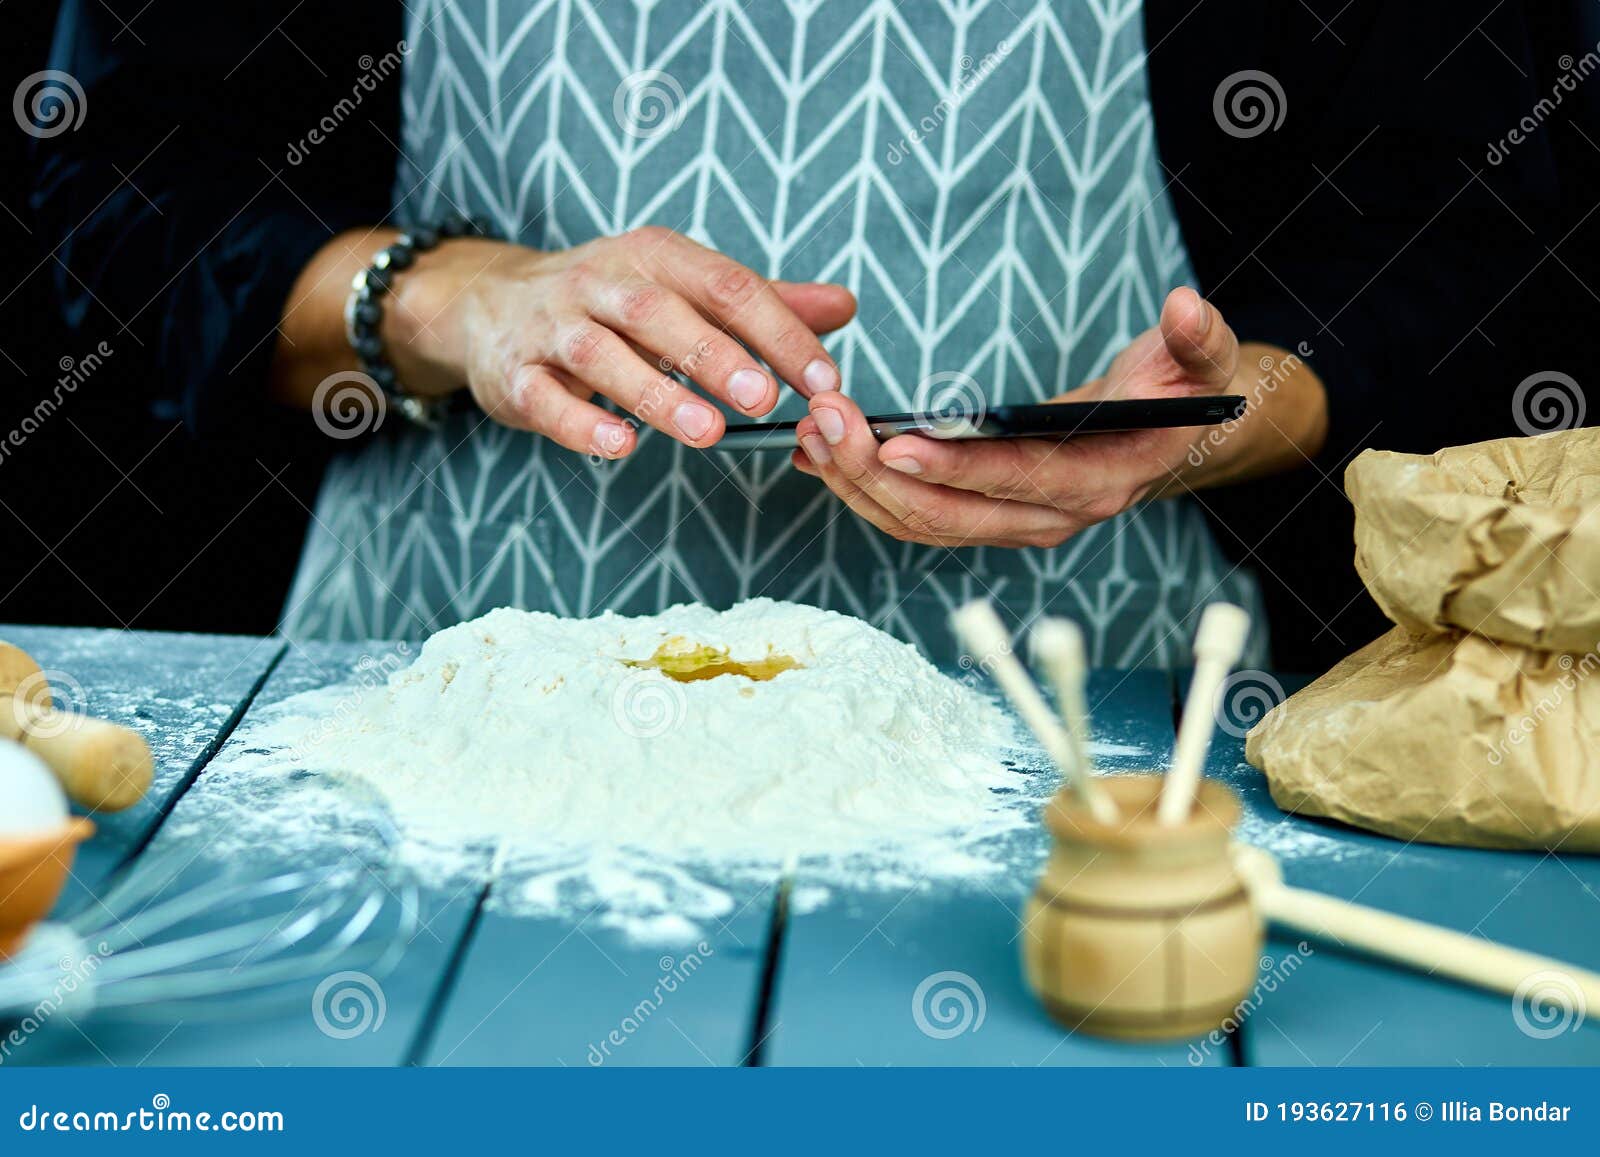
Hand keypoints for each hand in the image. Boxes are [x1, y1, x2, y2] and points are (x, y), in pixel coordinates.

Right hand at [388, 226, 856, 455]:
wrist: (489, 306)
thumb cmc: (609, 304)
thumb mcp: (682, 287)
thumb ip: (761, 302)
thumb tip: (844, 306)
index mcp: (654, 258)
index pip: (726, 286)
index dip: (777, 331)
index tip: (822, 378)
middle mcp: (600, 283)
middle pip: (660, 313)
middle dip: (715, 354)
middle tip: (765, 398)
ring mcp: (552, 327)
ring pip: (602, 354)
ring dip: (655, 393)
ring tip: (706, 431)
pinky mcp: (515, 374)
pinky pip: (546, 398)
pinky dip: (581, 423)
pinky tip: (620, 446)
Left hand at [791, 287, 1323, 547]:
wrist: (1174, 440)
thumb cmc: (1180, 393)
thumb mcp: (1202, 357)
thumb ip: (1198, 337)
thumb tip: (1186, 306)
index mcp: (1098, 479)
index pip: (1014, 479)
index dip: (953, 465)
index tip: (893, 439)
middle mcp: (1051, 517)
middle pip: (948, 513)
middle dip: (877, 473)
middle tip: (824, 422)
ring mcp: (1014, 525)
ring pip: (920, 523)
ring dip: (858, 485)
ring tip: (809, 434)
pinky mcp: (986, 519)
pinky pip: (915, 517)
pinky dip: (865, 491)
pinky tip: (822, 456)